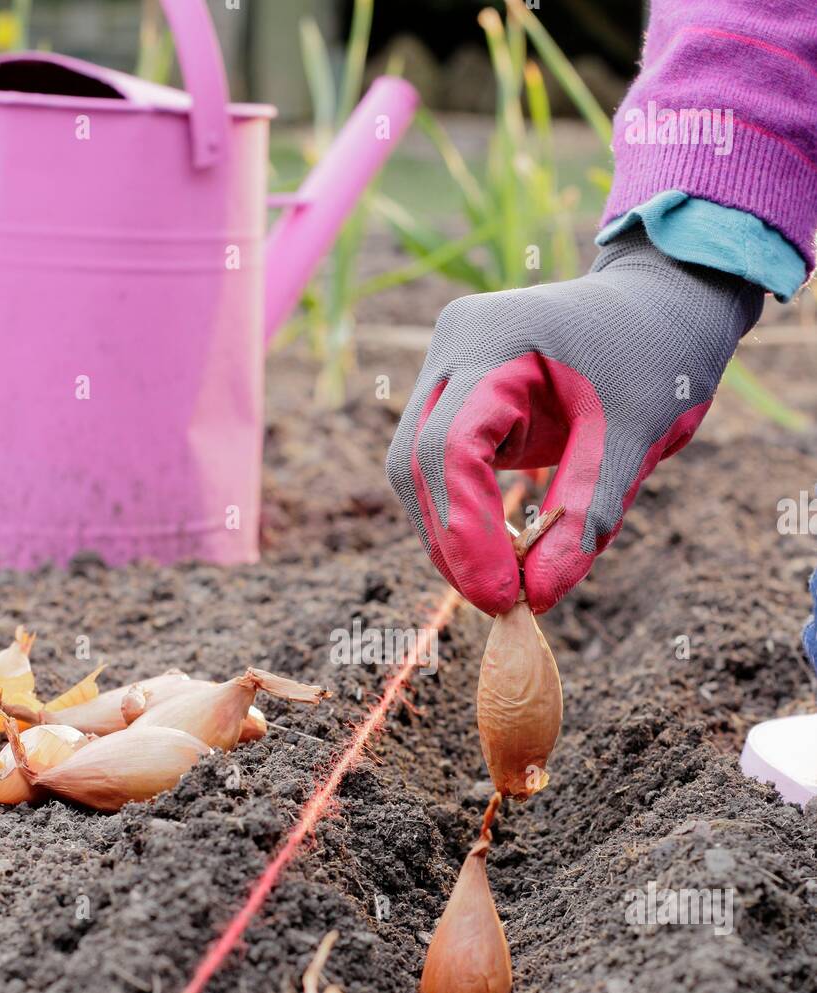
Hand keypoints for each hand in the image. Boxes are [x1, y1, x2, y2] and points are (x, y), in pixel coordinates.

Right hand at [386, 228, 762, 614]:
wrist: (664, 302)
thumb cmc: (659, 354)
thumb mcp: (636, 437)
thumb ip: (584, 515)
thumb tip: (535, 598)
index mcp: (493, 337)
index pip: (449, 447)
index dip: (466, 531)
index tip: (502, 597)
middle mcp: (453, 346)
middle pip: (415, 462)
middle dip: (451, 542)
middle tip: (501, 603)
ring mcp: (447, 368)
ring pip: (416, 471)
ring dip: (452, 536)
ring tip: (504, 584)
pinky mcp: (455, 394)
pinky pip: (439, 467)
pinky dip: (464, 516)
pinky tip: (499, 553)